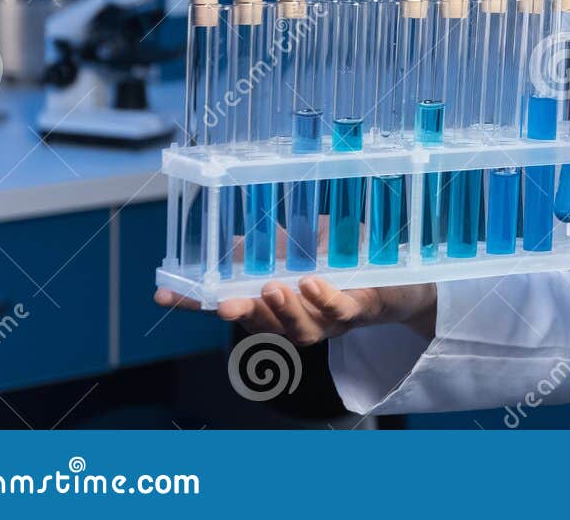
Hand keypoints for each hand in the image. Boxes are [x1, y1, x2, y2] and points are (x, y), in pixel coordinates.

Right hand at [154, 217, 435, 343]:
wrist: (407, 279)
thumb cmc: (348, 261)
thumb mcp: (302, 247)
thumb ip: (271, 247)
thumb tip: (232, 242)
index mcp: (278, 304)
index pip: (230, 304)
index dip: (195, 302)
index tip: (161, 293)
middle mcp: (300, 319)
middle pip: (263, 325)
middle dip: (242, 315)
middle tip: (222, 303)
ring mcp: (331, 319)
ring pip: (301, 327)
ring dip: (283, 310)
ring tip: (269, 287)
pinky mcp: (361, 309)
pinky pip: (340, 309)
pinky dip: (324, 299)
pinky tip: (311, 283)